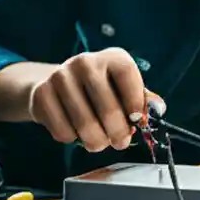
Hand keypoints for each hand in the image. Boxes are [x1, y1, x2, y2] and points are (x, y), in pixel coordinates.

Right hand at [26, 47, 164, 152]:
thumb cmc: (100, 91)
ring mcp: (61, 77)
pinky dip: (72, 139)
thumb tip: (157, 109)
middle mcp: (85, 62)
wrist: (56, 85)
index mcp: (112, 57)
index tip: (137, 121)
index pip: (126, 74)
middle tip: (120, 142)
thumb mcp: (124, 89)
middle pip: (107, 107)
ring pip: (85, 125)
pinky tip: (75, 131)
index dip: (134, 101)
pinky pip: (63, 131)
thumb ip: (142, 100)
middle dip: (118, 134)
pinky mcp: (41, 94)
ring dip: (95, 141)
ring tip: (98, 141)